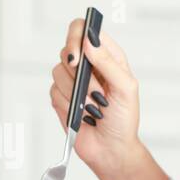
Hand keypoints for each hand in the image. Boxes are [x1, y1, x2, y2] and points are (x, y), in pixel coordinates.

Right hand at [48, 18, 142, 179]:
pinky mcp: (60, 97)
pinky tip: (82, 114)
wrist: (111, 149)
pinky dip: (68, 105)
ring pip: (58, 72)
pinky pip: (54, 92)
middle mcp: (87, 65)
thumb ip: (109, 63)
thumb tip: (89, 41)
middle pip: (66, 50)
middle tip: (94, 92)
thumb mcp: (126, 89)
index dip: (76, 36)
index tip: (78, 54)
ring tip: (94, 109)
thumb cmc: (124, 119)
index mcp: (106, 56)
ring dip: (77, 94)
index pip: (83, 30)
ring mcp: (72, 81)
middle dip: (78, 74)